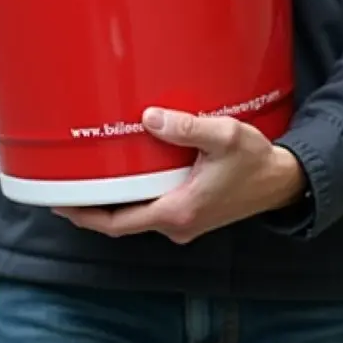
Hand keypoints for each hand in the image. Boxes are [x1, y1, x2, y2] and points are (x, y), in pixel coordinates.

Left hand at [55, 108, 306, 242]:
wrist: (282, 182)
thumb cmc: (255, 161)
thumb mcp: (222, 136)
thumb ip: (186, 127)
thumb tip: (150, 118)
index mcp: (178, 210)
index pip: (118, 223)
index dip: (85, 216)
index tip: (60, 204)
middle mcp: (177, 223)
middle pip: (121, 222)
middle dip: (90, 209)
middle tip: (62, 188)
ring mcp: (184, 221)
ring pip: (137, 216)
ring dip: (112, 203)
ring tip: (86, 180)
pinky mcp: (191, 212)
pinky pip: (152, 208)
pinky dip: (132, 197)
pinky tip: (124, 177)